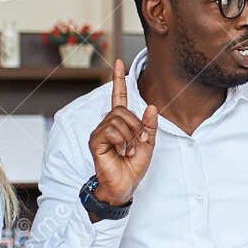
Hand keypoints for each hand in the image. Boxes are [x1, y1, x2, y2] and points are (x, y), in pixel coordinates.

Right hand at [88, 59, 158, 205]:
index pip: (119, 97)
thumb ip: (149, 126)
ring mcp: (99, 132)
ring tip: (127, 151)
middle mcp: (107, 124)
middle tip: (134, 146)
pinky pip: (112, 131)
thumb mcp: (148, 144)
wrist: (124, 185)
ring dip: (129, 137)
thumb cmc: (132, 166)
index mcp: (120, 123)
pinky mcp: (95, 140)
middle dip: (135, 128)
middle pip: (123, 110)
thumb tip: (152, 107)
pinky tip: (120, 153)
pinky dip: (122, 142)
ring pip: (118, 120)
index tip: (120, 62)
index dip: (119, 80)